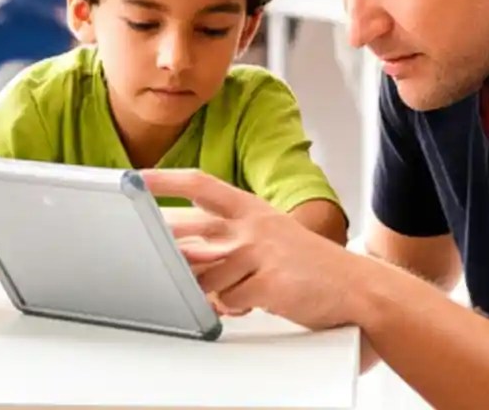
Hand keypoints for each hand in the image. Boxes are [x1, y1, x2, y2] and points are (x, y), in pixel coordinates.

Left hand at [144, 170, 364, 329]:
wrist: (354, 286)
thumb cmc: (304, 264)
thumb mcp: (266, 237)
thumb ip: (225, 240)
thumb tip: (179, 252)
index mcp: (251, 208)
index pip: (200, 184)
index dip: (165, 181)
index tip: (134, 179)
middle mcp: (253, 225)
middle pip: (187, 231)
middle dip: (163, 248)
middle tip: (144, 254)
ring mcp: (260, 252)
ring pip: (204, 276)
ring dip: (211, 291)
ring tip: (238, 289)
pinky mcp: (267, 282)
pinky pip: (228, 301)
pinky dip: (235, 308)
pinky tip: (254, 302)